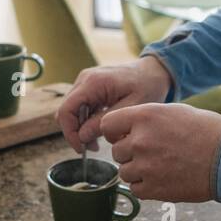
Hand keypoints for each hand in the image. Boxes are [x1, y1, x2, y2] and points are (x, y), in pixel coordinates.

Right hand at [56, 56, 173, 153]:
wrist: (154, 71)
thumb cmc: (147, 86)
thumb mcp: (129, 109)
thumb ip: (104, 122)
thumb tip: (82, 137)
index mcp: (93, 82)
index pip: (66, 110)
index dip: (70, 133)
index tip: (81, 148)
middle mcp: (84, 79)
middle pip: (65, 111)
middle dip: (75, 132)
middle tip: (92, 147)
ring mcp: (86, 81)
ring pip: (71, 110)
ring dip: (80, 127)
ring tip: (97, 141)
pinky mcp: (89, 86)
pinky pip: (79, 106)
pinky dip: (85, 120)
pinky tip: (100, 128)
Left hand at [99, 102, 220, 202]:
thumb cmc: (207, 132)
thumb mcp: (174, 112)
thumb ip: (147, 120)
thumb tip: (128, 129)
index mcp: (144, 117)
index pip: (108, 125)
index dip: (115, 131)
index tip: (125, 136)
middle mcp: (140, 140)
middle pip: (116, 151)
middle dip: (130, 153)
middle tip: (154, 153)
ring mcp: (145, 166)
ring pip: (124, 172)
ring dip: (138, 171)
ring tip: (161, 166)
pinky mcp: (153, 189)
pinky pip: (135, 189)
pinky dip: (145, 186)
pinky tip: (163, 178)